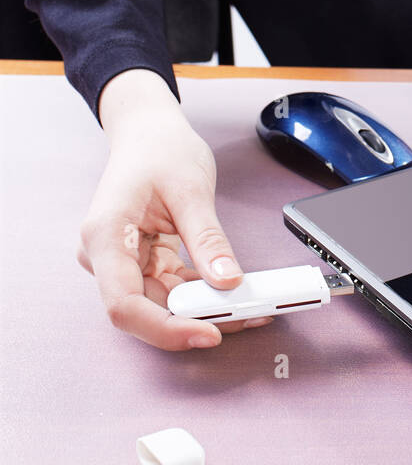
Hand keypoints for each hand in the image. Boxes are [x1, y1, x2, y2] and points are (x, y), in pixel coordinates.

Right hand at [77, 70, 268, 349]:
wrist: (149, 131)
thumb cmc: (159, 149)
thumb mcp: (190, 190)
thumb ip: (207, 239)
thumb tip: (228, 281)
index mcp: (106, 236)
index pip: (124, 305)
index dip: (165, 328)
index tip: (208, 333)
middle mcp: (107, 256)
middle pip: (145, 311)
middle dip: (196, 321)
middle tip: (248, 318)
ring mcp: (125, 261)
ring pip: (163, 305)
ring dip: (205, 311)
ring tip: (253, 308)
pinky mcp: (144, 262)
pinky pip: (173, 290)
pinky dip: (204, 296)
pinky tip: (236, 295)